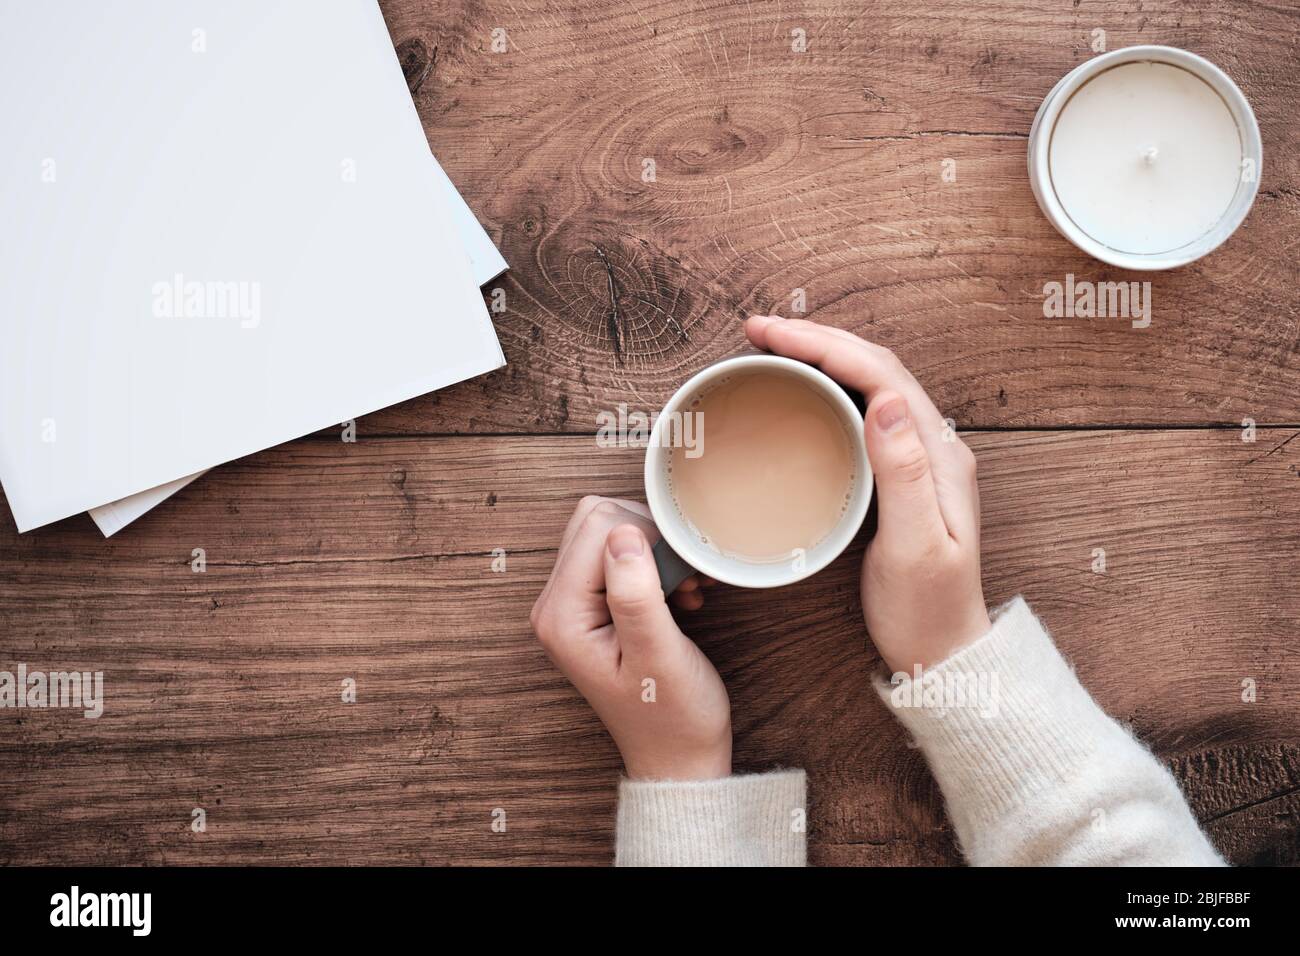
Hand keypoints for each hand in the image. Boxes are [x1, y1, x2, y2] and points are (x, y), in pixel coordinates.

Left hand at [530, 496, 730, 779]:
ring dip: (656, 550)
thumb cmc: (673, 717)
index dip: (648, 537)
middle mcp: (556, 605)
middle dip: (650, 537)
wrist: (678, 757)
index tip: (683, 572)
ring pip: (610, 533)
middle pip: (597, 520)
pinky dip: (655, 564)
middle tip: (685, 577)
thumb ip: (635, 593)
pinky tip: (680, 595)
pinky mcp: (595, 607)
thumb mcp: (658, 654)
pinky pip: (619, 556)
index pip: (598, 526)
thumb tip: (623, 533)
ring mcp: (573, 605)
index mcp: (562, 615)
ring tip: (686, 587)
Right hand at [745, 316, 991, 673]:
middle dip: (817, 339)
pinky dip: (828, 388)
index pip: (881, 375)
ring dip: (823, 356)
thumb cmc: (928, 610)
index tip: (771, 336)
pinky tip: (802, 392)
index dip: (825, 345)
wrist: (944, 651)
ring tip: (774, 347)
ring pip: (869, 384)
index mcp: (939, 456)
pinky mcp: (899, 476)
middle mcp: (933, 447)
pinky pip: (863, 412)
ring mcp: (917, 460)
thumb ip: (904, 474)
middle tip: (758, 330)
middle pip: (875, 367)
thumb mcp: (916, 548)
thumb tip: (886, 400)